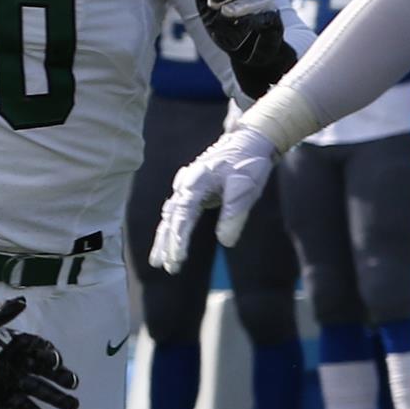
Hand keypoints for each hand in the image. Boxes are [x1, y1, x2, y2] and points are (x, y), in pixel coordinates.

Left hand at [0, 298, 80, 408]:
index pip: (39, 347)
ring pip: (39, 389)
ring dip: (56, 398)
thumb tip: (22, 302)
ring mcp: (9, 380)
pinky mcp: (0, 397)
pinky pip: (21, 406)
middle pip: (45, 370)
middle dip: (61, 377)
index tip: (54, 361)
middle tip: (74, 385)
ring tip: (73, 406)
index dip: (49, 354)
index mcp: (13, 342)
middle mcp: (16, 362)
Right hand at [149, 126, 277, 272]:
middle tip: (169, 268)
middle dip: (168, 243)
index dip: (179, 237)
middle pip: (171, 218)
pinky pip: (176, 214)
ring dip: (164, 239)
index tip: (178, 258)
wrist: (251, 141)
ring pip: (170, 217)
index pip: (183, 214)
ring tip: (158, 263)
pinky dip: (169, 230)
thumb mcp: (246, 188)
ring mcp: (186, 187)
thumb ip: (234, 214)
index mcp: (196, 181)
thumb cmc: (249, 163)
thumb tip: (225, 241)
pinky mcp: (192, 192)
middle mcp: (185, 183)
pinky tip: (165, 245)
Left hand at [185, 0, 294, 96]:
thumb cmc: (229, 31)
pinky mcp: (275, 25)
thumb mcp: (209, 13)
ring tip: (224, 12)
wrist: (247, 57)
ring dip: (240, 5)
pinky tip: (239, 23)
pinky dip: (253, 19)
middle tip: (210, 1)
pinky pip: (267, 18)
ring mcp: (269, 8)